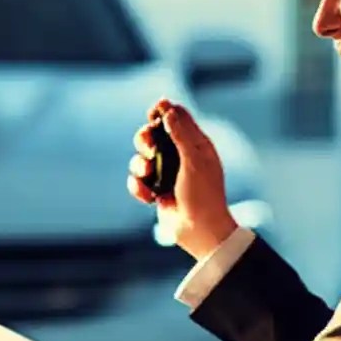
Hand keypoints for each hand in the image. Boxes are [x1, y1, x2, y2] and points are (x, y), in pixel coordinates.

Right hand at [127, 99, 237, 259]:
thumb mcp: (194, 160)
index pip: (177, 117)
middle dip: (145, 138)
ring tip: (148, 174)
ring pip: (140, 158)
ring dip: (139, 164)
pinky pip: (137, 181)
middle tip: (149, 148)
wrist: (199, 231)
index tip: (153, 113)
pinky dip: (138, 187)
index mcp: (195, 144)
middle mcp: (179, 156)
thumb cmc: (203, 195)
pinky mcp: (155, 190)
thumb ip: (180, 133)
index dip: (163, 111)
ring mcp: (166, 173)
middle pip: (152, 134)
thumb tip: (167, 109)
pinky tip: (148, 197)